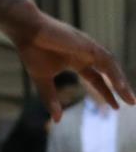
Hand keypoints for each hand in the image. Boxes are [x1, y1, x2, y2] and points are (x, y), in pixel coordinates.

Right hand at [12, 14, 133, 119]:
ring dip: (121, 82)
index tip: (115, 107)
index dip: (106, 92)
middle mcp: (86, 54)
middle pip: (108, 73)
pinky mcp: (88, 44)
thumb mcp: (42, 79)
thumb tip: (56, 121)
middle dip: (119, 88)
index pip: (97, 79)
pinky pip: (106, 60)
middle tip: (131, 103)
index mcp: (76, 61)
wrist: (26, 30)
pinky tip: (119, 86)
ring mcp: (89, 48)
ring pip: (111, 66)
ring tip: (129, 98)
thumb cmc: (31, 51)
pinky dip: (114, 73)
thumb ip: (50, 99)